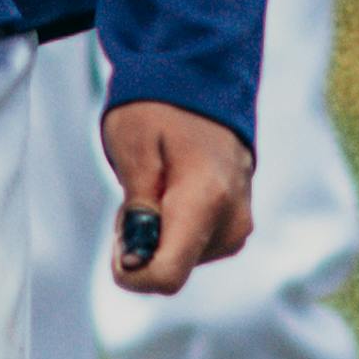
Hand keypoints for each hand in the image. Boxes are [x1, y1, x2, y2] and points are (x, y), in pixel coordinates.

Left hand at [103, 103, 254, 297]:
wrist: (204, 83)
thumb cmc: (160, 110)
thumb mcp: (133, 147)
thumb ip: (136, 209)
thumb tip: (134, 264)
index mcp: (206, 200)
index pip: (167, 275)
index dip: (132, 272)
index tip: (119, 239)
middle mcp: (230, 221)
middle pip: (169, 268)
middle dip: (141, 243)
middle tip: (137, 192)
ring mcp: (238, 227)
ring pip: (179, 261)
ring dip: (155, 234)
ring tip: (156, 184)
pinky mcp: (237, 229)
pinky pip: (193, 249)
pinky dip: (172, 230)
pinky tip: (171, 191)